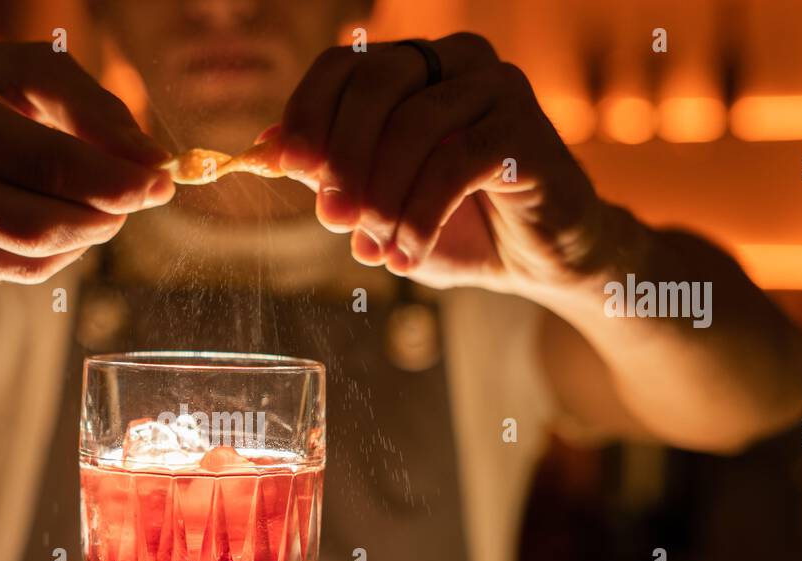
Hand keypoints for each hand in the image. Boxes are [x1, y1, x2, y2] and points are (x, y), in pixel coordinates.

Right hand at [0, 42, 173, 286]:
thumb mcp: (33, 74)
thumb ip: (98, 112)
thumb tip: (156, 166)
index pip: (38, 161)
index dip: (109, 180)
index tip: (160, 184)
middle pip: (30, 227)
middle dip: (100, 220)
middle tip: (135, 201)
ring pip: (25, 264)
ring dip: (81, 241)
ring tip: (96, 207)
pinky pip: (12, 276)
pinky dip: (51, 255)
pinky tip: (51, 220)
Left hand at [275, 34, 605, 292]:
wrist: (535, 258)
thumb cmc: (453, 225)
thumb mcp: (377, 202)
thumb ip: (329, 173)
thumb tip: (266, 149)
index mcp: (411, 68)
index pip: (342, 66)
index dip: (308, 111)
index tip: (288, 164)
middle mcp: (452, 61)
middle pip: (374, 84)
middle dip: (343, 158)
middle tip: (332, 221)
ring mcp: (494, 87)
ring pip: (413, 126)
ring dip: (383, 197)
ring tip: (376, 249)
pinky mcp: (525, 128)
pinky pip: (454, 166)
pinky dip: (421, 217)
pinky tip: (409, 255)